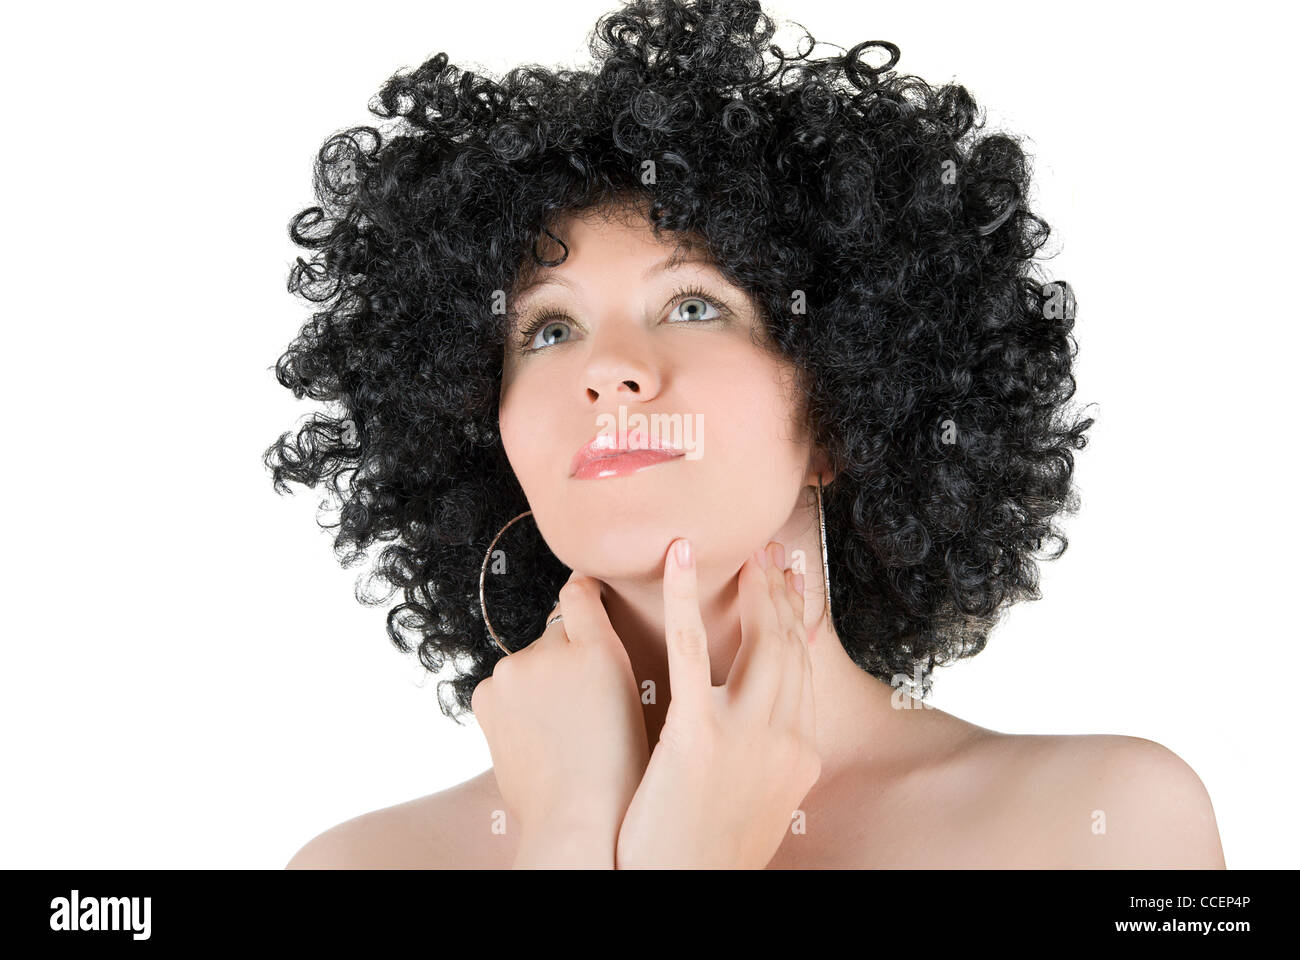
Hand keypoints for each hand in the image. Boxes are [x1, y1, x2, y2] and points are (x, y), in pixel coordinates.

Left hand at [471, 571, 649, 859]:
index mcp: (599, 648)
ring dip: (539, 682)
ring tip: (560, 727)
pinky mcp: (486, 695)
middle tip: (583, 705)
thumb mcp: (634, 696)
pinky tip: (535, 733)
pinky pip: (503, 687)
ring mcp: (514, 671)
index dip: (585, 594)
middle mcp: (551, 649)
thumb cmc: (617, 767)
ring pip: (529, 664)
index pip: (579, 592)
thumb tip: (577, 606)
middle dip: (565, 659)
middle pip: (554, 636)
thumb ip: (603, 646)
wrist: (574, 817)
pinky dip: (515, 703)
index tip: (588, 599)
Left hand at [615, 539, 820, 868]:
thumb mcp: (759, 809)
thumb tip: (768, 739)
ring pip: (760, 642)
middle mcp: (785, 741)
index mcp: (800, 757)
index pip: (804, 672)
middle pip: (789, 648)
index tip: (791, 586)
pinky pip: (692, 650)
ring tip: (742, 553)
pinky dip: (686, 597)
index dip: (797, 622)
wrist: (683, 893)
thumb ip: (768, 764)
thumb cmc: (707, 857)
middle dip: (782, 594)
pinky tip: (677, 561)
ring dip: (753, 589)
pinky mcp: (697, 736)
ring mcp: (746, 737)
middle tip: (770, 552)